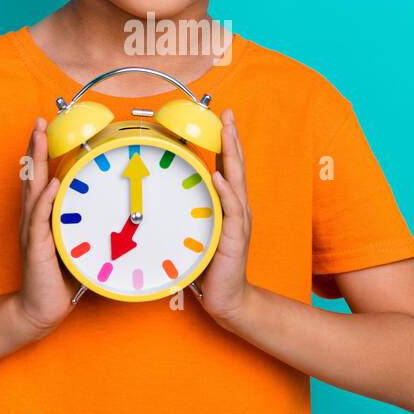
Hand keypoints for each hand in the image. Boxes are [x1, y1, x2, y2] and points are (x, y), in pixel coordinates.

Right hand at [15, 116, 79, 336]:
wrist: (41, 308)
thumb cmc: (61, 277)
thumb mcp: (76, 243)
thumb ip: (86, 224)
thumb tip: (116, 209)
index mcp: (43, 216)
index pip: (42, 177)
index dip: (42, 151)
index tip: (46, 127)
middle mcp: (34, 219)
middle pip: (33, 175)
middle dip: (35, 147)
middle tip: (39, 122)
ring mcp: (32, 232)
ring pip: (33, 191)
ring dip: (37, 163)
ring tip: (40, 139)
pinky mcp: (36, 248)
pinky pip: (39, 220)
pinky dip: (44, 200)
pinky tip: (50, 184)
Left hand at [195, 108, 253, 326]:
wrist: (227, 298)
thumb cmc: (211, 264)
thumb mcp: (200, 229)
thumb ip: (194, 209)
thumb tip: (175, 188)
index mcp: (230, 205)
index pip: (229, 166)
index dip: (227, 141)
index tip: (222, 117)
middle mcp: (238, 209)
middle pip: (237, 166)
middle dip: (232, 138)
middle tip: (227, 115)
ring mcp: (238, 222)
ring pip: (237, 182)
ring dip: (232, 156)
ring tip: (227, 134)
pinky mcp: (234, 238)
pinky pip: (232, 211)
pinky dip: (226, 192)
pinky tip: (220, 177)